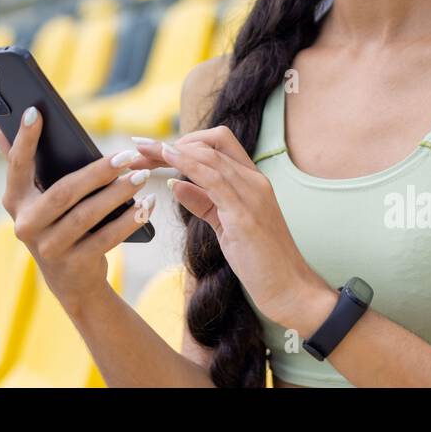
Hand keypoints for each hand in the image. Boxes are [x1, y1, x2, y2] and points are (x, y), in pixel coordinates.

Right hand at [0, 108, 155, 308]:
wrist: (71, 281)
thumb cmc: (56, 223)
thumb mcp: (36, 198)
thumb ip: (21, 163)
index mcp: (14, 201)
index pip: (17, 165)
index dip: (24, 139)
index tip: (35, 111)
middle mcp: (26, 225)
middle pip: (64, 192)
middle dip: (98, 172)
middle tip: (127, 156)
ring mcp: (48, 248)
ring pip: (87, 215)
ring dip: (118, 194)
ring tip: (141, 177)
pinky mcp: (74, 266)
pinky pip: (105, 238)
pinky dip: (128, 220)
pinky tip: (146, 206)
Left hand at [127, 126, 321, 326]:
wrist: (290, 290)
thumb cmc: (261, 261)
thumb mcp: (226, 225)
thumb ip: (204, 202)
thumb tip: (176, 184)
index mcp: (251, 180)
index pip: (218, 144)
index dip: (184, 141)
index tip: (152, 148)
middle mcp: (254, 180)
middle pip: (210, 143)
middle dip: (172, 142)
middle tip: (140, 149)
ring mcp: (252, 194)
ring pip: (210, 155)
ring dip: (172, 150)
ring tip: (144, 151)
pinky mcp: (245, 214)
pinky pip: (214, 178)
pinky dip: (188, 164)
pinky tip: (168, 160)